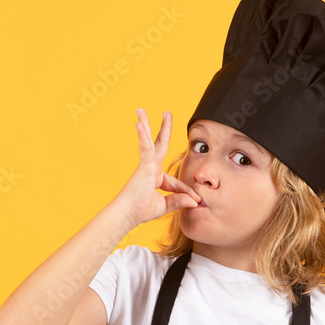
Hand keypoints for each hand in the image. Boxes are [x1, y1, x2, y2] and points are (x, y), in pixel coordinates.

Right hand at [116, 108, 200, 227]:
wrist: (128, 215)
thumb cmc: (141, 211)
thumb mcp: (165, 206)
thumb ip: (179, 201)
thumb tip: (196, 202)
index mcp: (156, 177)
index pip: (175, 180)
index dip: (187, 191)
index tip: (196, 199)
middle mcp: (151, 168)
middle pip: (159, 144)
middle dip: (163, 129)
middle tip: (166, 113)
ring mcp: (147, 165)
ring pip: (149, 140)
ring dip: (146, 124)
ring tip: (141, 110)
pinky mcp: (143, 165)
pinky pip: (144, 147)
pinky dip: (142, 136)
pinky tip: (138, 124)